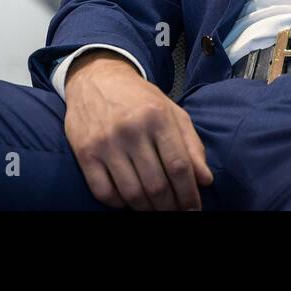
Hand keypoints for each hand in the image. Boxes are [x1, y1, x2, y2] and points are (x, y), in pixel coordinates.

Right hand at [63, 50, 213, 209]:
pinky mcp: (85, 152)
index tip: (193, 209)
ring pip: (132, 194)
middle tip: (175, 211)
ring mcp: (106, 142)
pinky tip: (128, 199)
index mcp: (158, 116)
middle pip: (157, 185)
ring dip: (147, 209)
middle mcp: (131, 129)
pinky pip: (104, 193)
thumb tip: (205, 180)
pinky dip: (120, 204)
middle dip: (170, 207)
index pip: (179, 166)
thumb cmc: (139, 98)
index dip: (189, 194)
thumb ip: (191, 144)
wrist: (96, 78)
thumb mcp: (171, 111)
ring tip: (155, 208)